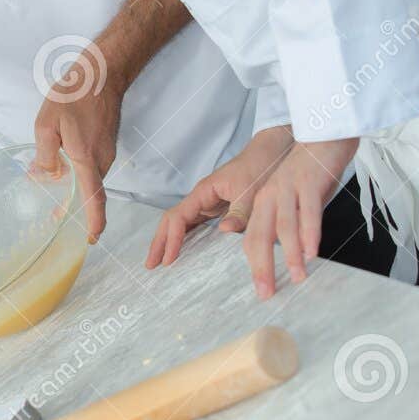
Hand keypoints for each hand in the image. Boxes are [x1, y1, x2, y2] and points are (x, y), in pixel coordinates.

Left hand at [33, 43, 121, 242]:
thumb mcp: (46, 126)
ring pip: (89, 178)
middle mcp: (102, 161)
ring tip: (51, 185)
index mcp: (87, 160)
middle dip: (74, 206)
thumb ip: (45, 156)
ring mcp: (106, 152)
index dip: (94, 223)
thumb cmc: (73, 97)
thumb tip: (43, 176)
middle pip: (90, 192)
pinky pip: (91, 166)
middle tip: (55, 216)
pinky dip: (79, 172)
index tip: (91, 239)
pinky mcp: (106, 144)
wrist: (101, 74)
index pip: (94, 200)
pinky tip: (63, 163)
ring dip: (74, 186)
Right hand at [146, 126, 293, 268]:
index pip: (179, 217)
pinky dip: (183, 238)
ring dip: (167, 241)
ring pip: (179, 223)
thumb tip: (224, 230)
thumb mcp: (252, 191)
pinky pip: (193, 225)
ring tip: (159, 262)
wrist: (268, 153)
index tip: (169, 260)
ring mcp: (206, 203)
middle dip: (159, 242)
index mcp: (204, 192)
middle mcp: (200, 198)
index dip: (172, 239)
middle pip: (171, 220)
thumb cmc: (258, 168)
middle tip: (150, 265)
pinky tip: (180, 251)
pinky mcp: (214, 208)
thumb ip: (239, 211)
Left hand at [243, 137, 358, 297]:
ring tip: (297, 277)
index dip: (254, 265)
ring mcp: (288, 188)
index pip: (252, 239)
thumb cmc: (311, 170)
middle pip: (260, 236)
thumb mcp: (294, 198)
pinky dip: (310, 232)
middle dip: (262, 267)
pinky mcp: (309, 180)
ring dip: (290, 253)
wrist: (325, 131)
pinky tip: (313, 251)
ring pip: (284, 226)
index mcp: (263, 202)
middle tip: (266, 293)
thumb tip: (294, 254)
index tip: (260, 290)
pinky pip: (308, 210)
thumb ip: (289, 224)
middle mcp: (270, 196)